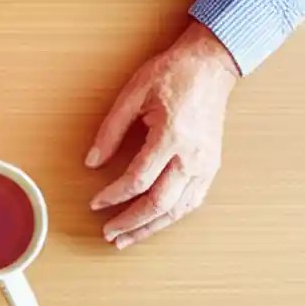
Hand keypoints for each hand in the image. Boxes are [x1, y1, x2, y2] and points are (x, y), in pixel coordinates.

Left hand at [86, 20, 239, 248]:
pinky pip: (193, 201)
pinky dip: (172, 216)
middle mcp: (192, 155)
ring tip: (127, 239)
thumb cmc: (173, 74)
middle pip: (160, 203)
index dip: (114, 195)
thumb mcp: (133, 94)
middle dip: (132, 222)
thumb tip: (92, 161)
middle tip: (108, 234)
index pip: (139, 179)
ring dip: (152, 228)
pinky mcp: (212, 165)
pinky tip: (155, 224)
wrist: (212, 65)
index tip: (95, 203)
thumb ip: (111, 130)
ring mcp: (206, 163)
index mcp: (172, 135)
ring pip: (179, 209)